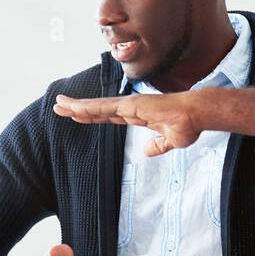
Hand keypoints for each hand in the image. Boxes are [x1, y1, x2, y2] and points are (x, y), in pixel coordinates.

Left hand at [53, 91, 204, 156]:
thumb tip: (147, 151)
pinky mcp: (130, 106)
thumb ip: (157, 146)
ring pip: (96, 106)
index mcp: (136, 116)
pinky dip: (88, 108)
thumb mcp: (169, 141)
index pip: (107, 116)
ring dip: (76, 106)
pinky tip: (74, 109)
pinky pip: (104, 108)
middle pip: (97, 109)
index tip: (76, 115)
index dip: (91, 115)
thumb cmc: (187, 125)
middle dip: (77, 109)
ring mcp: (128, 105)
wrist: (196, 116)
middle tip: (59, 107)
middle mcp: (129, 108)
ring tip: (58, 104)